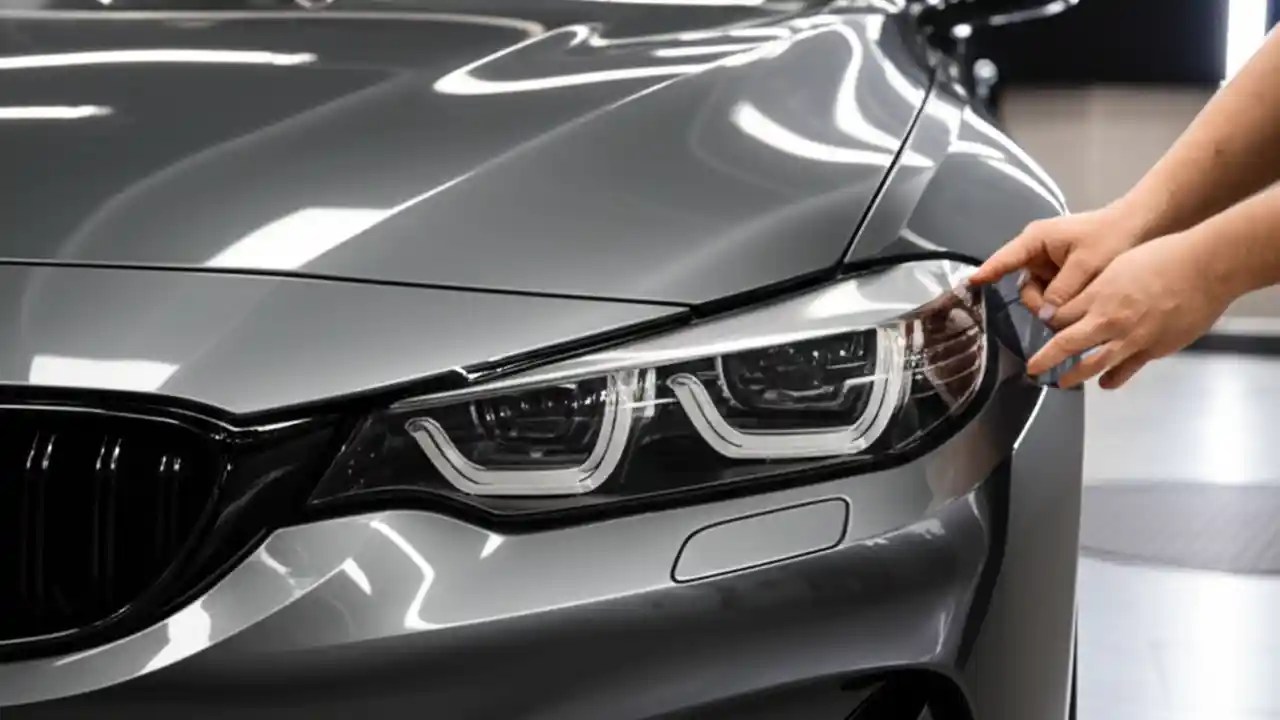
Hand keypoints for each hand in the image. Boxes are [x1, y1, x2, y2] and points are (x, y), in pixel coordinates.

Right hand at [967, 204, 1154, 319]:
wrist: (1143, 225)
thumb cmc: (1113, 236)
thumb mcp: (1089, 264)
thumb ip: (1064, 291)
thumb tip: (1045, 316)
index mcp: (1037, 240)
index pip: (1005, 259)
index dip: (987, 273)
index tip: (969, 285)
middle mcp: (1037, 251)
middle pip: (1025, 287)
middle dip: (1040, 303)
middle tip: (1061, 312)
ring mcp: (1049, 263)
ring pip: (1040, 295)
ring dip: (1056, 304)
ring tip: (1081, 303)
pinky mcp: (1061, 273)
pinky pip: (1053, 294)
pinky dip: (1065, 302)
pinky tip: (1081, 304)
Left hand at [1023, 232, 1232, 388]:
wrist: (1204, 268)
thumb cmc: (1163, 257)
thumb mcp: (1118, 265)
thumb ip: (1097, 288)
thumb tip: (1085, 302)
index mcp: (1098, 296)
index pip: (1059, 317)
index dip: (1048, 324)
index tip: (1043, 328)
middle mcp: (1109, 320)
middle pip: (1066, 345)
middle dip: (1045, 359)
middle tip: (1033, 369)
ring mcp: (1131, 338)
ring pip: (1092, 364)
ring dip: (1074, 375)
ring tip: (1062, 382)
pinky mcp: (1154, 349)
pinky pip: (1126, 369)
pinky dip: (1113, 378)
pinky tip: (1105, 383)